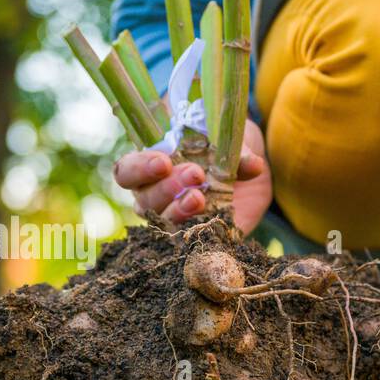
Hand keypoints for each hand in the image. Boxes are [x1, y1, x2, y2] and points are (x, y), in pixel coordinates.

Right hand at [113, 119, 272, 235]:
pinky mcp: (197, 235)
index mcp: (150, 165)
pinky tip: (211, 222)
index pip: (126, 171)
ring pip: (163, 222)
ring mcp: (175, 218)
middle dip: (168, 187)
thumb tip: (253, 165)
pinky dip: (199, 230)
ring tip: (200, 198)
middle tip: (195, 173)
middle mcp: (155, 195)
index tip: (163, 162)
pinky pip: (190, 240)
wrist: (250, 177)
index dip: (140, 168)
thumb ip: (235, 150)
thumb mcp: (231, 140)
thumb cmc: (226, 148)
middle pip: (144, 199)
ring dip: (179, 210)